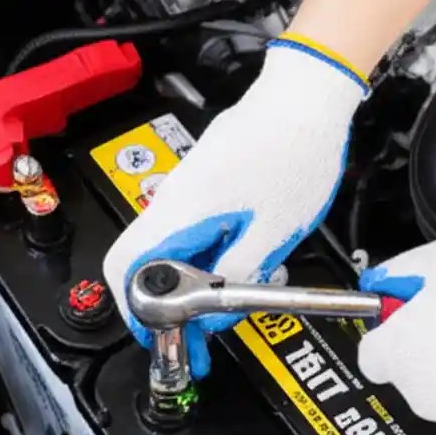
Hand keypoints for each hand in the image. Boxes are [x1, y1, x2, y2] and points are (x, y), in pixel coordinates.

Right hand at [103, 37, 367, 377]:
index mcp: (182, 211)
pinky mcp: (204, 184)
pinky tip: (238, 270)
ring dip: (190, 286)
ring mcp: (186, 189)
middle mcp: (173, 198)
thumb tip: (214, 315)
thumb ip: (240, 278)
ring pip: (169, 251)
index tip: (166, 340)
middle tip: (197, 337)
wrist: (308, 94)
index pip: (128, 271)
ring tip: (226, 310)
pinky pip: (190, 232)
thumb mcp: (275, 232)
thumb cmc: (296, 150)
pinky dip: (204, 260)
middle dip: (166, 309)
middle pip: (142, 265)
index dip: (139, 315)